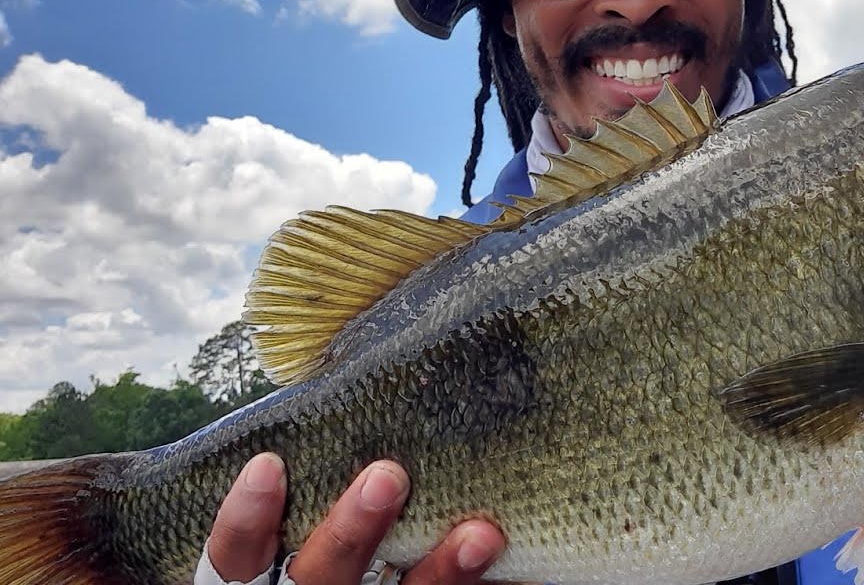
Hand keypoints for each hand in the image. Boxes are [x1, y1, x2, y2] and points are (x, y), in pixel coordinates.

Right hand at [196, 452, 506, 583]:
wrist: (360, 578)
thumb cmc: (327, 533)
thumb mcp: (300, 509)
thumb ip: (305, 479)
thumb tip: (332, 411)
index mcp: (265, 577)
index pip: (236, 558)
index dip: (246, 519)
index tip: (268, 465)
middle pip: (318, 580)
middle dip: (350, 531)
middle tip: (387, 476)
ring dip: (438, 570)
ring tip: (480, 531)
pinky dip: (479, 583)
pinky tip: (511, 549)